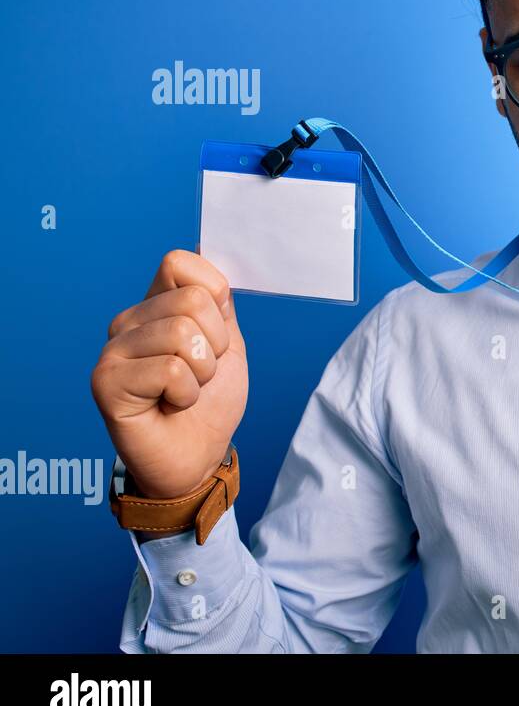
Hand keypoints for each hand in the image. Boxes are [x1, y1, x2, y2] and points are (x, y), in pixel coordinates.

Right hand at [91, 250, 247, 499]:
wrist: (198, 455)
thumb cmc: (210, 402)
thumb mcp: (226, 343)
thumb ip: (217, 302)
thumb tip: (203, 251)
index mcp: (155, 306)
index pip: (180, 262)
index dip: (215, 300)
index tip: (214, 338)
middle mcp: (128, 321)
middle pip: (191, 300)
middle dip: (215, 344)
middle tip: (199, 374)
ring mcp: (113, 350)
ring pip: (183, 333)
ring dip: (202, 372)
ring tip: (184, 391)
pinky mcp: (106, 381)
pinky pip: (171, 368)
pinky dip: (186, 393)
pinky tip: (169, 406)